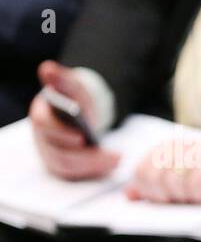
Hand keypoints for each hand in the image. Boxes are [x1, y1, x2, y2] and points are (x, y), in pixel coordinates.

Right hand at [29, 60, 120, 180]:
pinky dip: (93, 170)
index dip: (61, 133)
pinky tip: (113, 163)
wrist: (79, 111)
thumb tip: (47, 68)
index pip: (45, 126)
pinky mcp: (62, 164)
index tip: (81, 137)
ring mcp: (50, 153)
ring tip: (117, 159)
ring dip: (93, 165)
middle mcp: (42, 137)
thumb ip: (64, 80)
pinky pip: (75, 173)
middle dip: (86, 156)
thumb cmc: (75, 99)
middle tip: (114, 156)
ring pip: (67, 165)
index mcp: (41, 115)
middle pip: (58, 153)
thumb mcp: (74, 88)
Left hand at [125, 134, 200, 203]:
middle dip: (167, 197)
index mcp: (173, 148)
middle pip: (154, 176)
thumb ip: (157, 188)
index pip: (142, 168)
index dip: (148, 190)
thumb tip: (129, 196)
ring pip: (173, 180)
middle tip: (187, 201)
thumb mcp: (185, 186)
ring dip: (186, 197)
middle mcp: (186, 144)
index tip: (167, 200)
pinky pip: (196, 184)